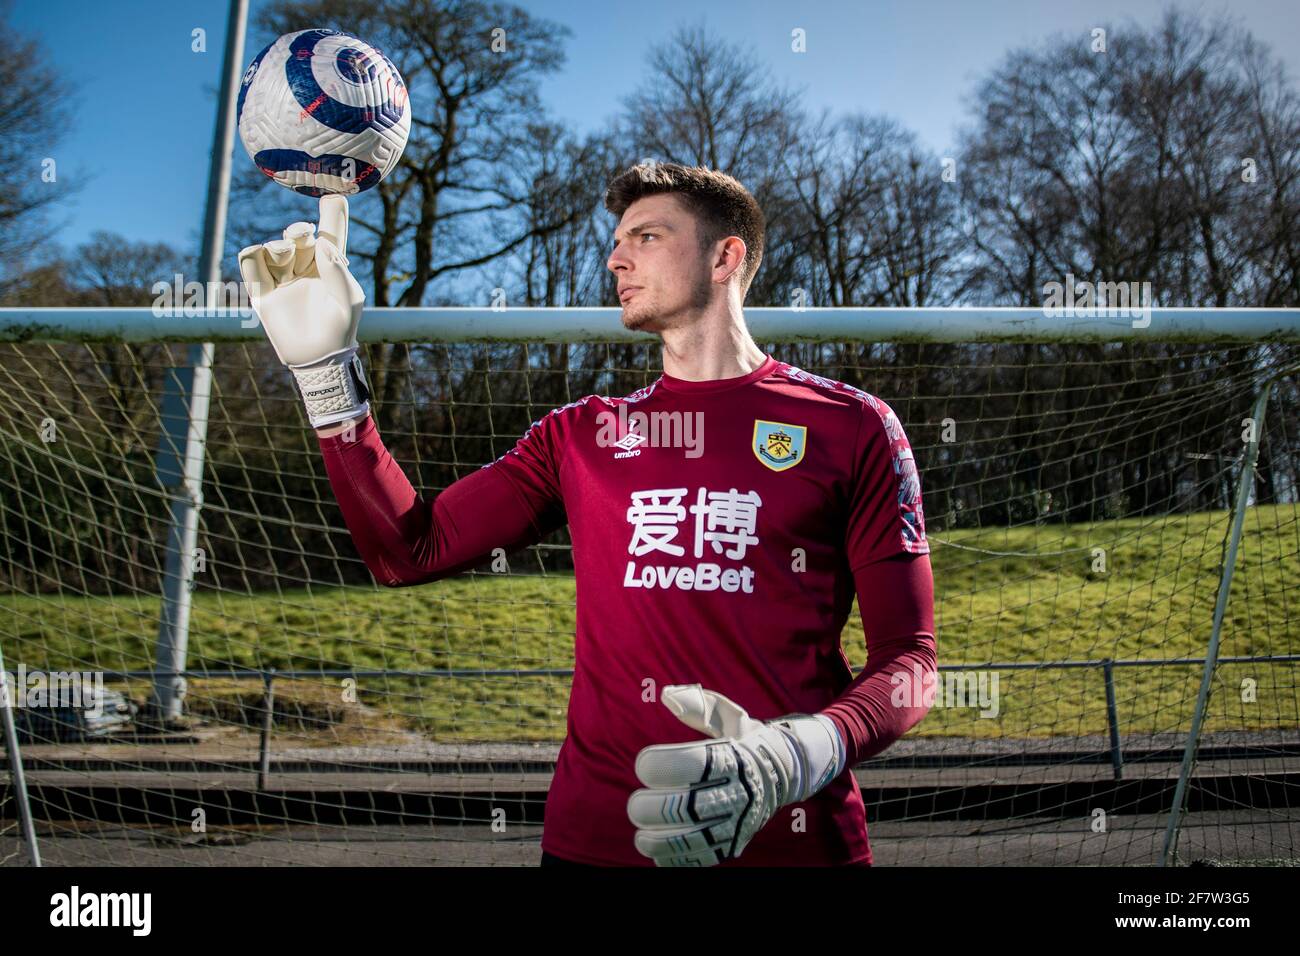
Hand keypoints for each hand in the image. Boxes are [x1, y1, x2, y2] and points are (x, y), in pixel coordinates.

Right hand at [238, 195, 369, 427]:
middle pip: (299, 235)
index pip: (331, 230)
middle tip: (302, 232)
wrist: (317, 357)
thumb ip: (337, 270)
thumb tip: (322, 243)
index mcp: (330, 264)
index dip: (332, 211)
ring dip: (280, 246)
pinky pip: (250, 261)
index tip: (333, 190)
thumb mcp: (348, 299)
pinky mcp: (262, 290)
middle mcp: (306, 265)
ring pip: (275, 246)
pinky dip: (254, 253)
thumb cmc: (340, 328)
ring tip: (287, 256)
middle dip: (299, 229)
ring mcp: (282, 276)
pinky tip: (260, 253)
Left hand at [627, 684, 844, 865]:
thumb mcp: (728, 716)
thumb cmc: (745, 739)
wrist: (786, 773)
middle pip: (685, 807)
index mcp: (734, 758)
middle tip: (636, 803)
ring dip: (658, 840)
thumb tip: (666, 695)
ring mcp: (738, 822)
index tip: (643, 764)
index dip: (660, 765)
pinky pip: (701, 859)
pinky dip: (674, 858)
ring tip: (641, 834)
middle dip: (650, 808)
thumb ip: (697, 705)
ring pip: (692, 839)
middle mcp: (739, 792)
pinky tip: (658, 848)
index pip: (692, 764)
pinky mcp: (735, 842)